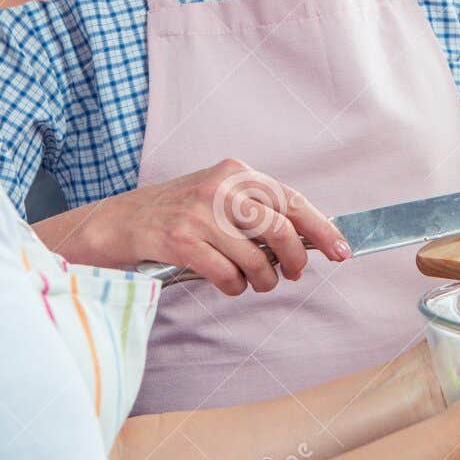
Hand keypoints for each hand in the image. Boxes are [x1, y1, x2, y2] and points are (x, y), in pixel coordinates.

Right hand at [73, 159, 348, 295]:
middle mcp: (220, 187)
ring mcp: (199, 213)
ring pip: (256, 259)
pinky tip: (227, 283)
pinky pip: (227, 276)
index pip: (292, 200)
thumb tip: (306, 240)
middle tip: (292, 275)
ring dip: (262, 281)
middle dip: (294, 260)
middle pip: (281, 230)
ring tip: (254, 283)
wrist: (117, 222)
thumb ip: (256, 210)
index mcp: (235, 171)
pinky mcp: (180, 241)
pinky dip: (233, 287)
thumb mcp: (217, 197)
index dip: (322, 228)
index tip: (341, 251)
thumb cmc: (175, 214)